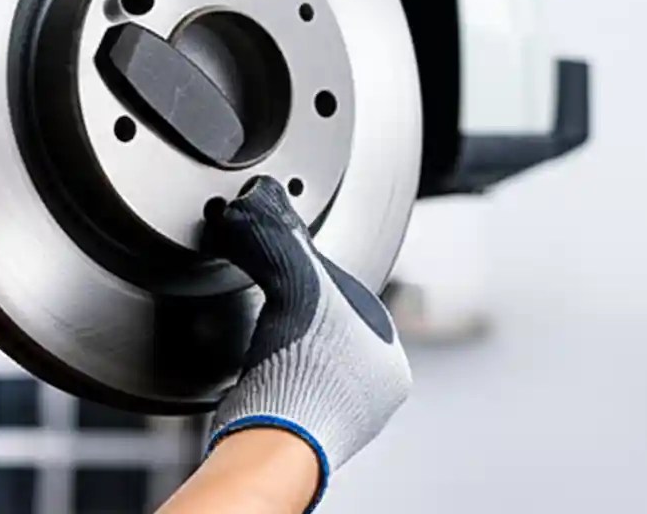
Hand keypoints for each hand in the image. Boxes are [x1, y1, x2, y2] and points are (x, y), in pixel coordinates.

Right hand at [201, 176, 411, 510]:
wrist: (269, 447)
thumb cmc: (300, 377)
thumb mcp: (295, 285)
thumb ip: (279, 239)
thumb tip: (263, 198)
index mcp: (389, 358)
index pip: (350, 295)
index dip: (311, 273)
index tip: (283, 265)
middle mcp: (373, 391)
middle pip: (329, 325)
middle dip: (298, 309)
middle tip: (272, 300)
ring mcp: (341, 416)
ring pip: (310, 358)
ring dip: (283, 341)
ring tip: (263, 335)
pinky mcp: (304, 432)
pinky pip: (289, 384)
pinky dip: (272, 371)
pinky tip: (257, 368)